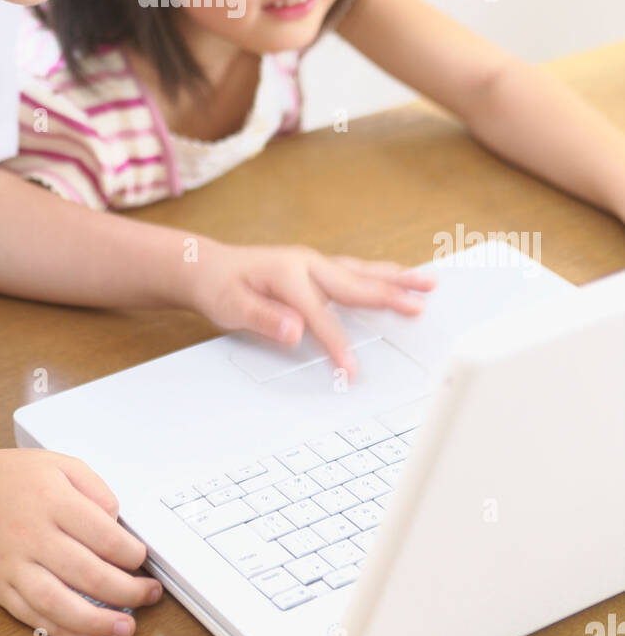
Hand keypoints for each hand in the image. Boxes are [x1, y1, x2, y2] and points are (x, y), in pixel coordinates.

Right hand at [0, 447, 162, 635]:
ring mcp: (13, 565)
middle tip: (149, 595)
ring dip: (97, 623)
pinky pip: (33, 617)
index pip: (102, 533)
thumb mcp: (58, 463)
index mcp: (51, 499)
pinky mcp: (0, 587)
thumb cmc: (10, 478)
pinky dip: (62, 632)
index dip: (130, 552)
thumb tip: (118, 522)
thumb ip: (94, 487)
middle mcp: (32, 534)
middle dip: (126, 591)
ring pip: (58, 603)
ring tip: (125, 629)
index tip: (142, 558)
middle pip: (86, 572)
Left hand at [190, 241, 437, 381]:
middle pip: (356, 283)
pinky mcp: (316, 268)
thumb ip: (265, 319)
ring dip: (396, 278)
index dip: (338, 346)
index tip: (351, 373)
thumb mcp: (231, 307)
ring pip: (362, 272)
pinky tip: (397, 279)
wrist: (207, 268)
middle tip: (422, 305)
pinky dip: (381, 275)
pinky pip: (355, 271)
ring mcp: (313, 263)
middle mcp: (307, 263)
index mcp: (289, 274)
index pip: (321, 317)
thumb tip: (296, 331)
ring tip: (428, 282)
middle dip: (391, 296)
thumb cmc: (219, 288)